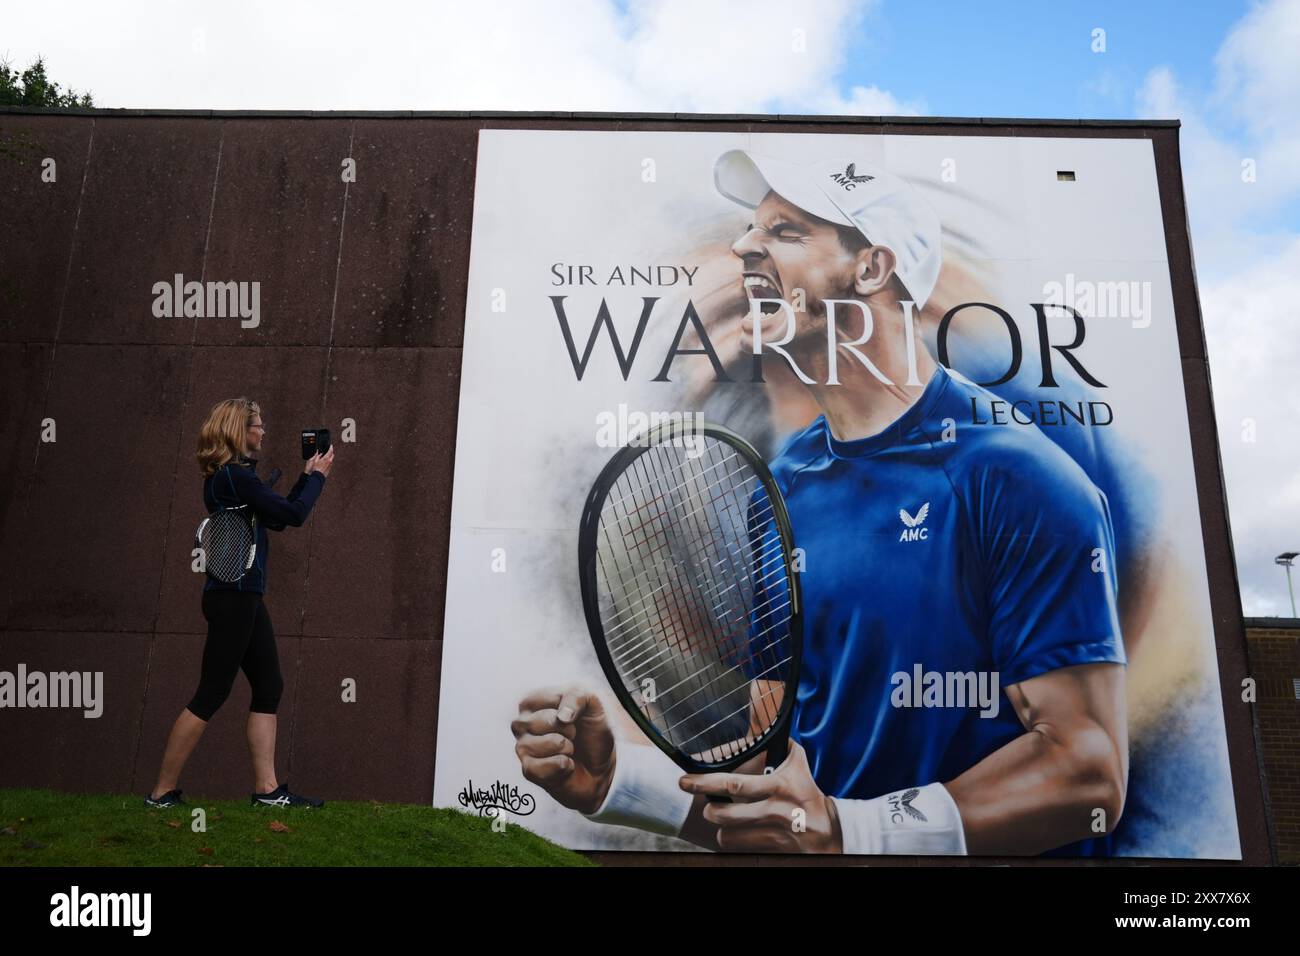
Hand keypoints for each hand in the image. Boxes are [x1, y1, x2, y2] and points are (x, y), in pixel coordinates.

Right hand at [304, 446, 334, 476]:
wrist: (317, 476)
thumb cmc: (315, 469)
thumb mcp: (314, 460)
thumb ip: (317, 456)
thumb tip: (319, 453)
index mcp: (326, 458)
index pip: (330, 451)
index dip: (331, 447)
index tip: (331, 445)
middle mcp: (329, 461)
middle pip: (332, 455)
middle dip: (330, 452)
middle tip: (328, 451)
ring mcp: (330, 465)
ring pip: (331, 459)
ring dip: (329, 457)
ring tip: (325, 457)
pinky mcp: (329, 468)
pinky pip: (330, 464)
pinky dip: (328, 462)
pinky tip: (324, 463)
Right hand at [512, 687, 615, 814]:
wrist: (600, 764)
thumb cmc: (591, 729)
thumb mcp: (592, 703)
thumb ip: (577, 697)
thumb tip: (561, 717)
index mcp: (532, 701)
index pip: (552, 699)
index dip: (572, 709)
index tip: (574, 715)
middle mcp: (521, 723)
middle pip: (548, 721)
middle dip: (569, 729)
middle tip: (573, 734)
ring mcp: (522, 747)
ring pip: (548, 744)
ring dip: (567, 748)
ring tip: (569, 749)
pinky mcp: (528, 770)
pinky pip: (543, 768)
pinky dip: (563, 766)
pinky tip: (566, 764)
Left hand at [679, 741, 841, 852]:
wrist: (829, 832)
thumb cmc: (808, 792)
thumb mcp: (797, 763)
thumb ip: (779, 743)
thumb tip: (762, 712)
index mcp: (778, 786)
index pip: (736, 785)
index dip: (706, 783)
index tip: (685, 781)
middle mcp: (774, 811)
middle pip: (724, 815)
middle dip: (709, 810)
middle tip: (708, 806)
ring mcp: (772, 834)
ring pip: (727, 836)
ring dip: (722, 829)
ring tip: (725, 821)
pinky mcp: (771, 851)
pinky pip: (739, 850)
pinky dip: (734, 842)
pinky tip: (739, 834)